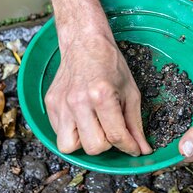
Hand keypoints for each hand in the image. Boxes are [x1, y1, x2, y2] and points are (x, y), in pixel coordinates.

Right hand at [44, 33, 152, 155]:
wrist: (85, 43)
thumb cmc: (110, 64)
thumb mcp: (130, 91)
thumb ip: (135, 123)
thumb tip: (142, 149)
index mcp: (101, 95)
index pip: (115, 136)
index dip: (128, 147)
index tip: (133, 149)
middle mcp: (78, 102)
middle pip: (93, 147)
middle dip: (107, 144)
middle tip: (112, 130)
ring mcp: (61, 104)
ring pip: (70, 147)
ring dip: (85, 141)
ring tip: (94, 125)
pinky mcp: (50, 105)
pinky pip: (58, 134)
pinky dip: (72, 132)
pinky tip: (82, 119)